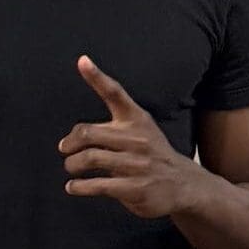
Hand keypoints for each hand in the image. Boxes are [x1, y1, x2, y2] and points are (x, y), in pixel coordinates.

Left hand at [58, 55, 202, 217]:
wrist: (184, 184)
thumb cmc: (153, 154)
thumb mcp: (142, 129)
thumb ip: (115, 124)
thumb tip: (75, 134)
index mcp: (137, 119)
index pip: (115, 93)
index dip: (97, 76)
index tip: (82, 60)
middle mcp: (137, 139)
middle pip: (88, 133)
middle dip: (70, 143)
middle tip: (65, 149)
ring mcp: (137, 164)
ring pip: (90, 158)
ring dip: (72, 165)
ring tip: (71, 168)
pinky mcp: (135, 188)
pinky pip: (97, 184)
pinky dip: (79, 186)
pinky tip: (73, 186)